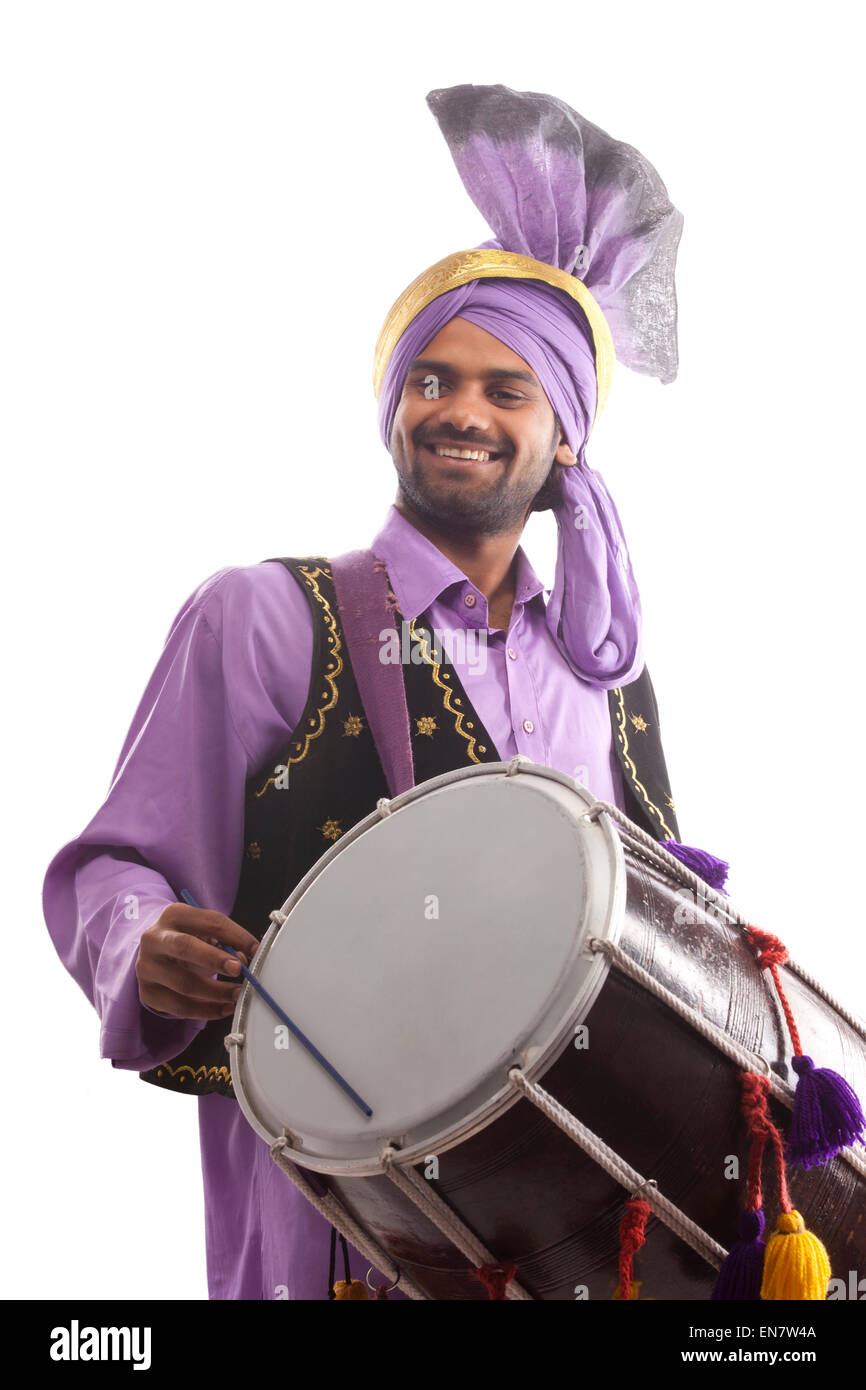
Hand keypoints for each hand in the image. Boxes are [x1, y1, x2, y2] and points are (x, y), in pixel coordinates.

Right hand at [136, 903, 259, 1020]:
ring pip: (184, 983)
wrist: (153, 956)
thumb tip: (245, 959)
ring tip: (237, 994)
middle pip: (185, 947)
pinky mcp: (147, 992)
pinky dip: (205, 1010)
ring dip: (216, 992)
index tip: (256, 950)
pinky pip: (179, 1007)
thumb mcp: (203, 934)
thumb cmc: (186, 942)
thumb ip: (225, 943)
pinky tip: (224, 1008)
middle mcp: (154, 938)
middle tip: (239, 969)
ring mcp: (147, 967)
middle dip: (215, 959)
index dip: (236, 936)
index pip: (209, 922)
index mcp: (174, 915)